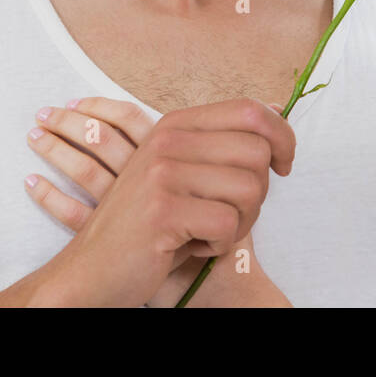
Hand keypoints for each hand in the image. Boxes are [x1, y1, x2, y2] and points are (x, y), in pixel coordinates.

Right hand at [23, 96, 293, 306]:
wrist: (92, 269)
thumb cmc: (150, 224)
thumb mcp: (184, 170)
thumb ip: (225, 139)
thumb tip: (277, 106)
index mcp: (176, 124)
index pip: (252, 111)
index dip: (282, 138)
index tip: (283, 166)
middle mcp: (169, 140)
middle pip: (258, 153)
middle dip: (258, 194)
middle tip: (230, 215)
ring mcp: (162, 172)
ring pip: (249, 190)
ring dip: (240, 224)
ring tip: (208, 232)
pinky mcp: (162, 210)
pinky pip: (228, 223)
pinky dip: (220, 244)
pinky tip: (195, 247)